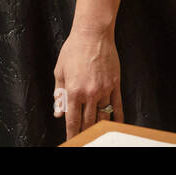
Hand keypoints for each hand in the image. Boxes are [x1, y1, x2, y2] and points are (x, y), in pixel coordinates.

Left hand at [53, 24, 122, 139]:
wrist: (93, 34)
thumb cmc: (74, 49)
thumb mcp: (60, 71)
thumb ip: (59, 94)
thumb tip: (58, 112)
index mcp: (73, 91)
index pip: (73, 120)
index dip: (72, 133)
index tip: (72, 140)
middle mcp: (89, 93)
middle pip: (88, 121)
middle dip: (85, 132)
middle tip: (83, 137)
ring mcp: (104, 90)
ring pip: (103, 116)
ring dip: (99, 127)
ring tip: (96, 133)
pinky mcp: (115, 85)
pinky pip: (117, 106)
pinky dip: (116, 118)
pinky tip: (115, 125)